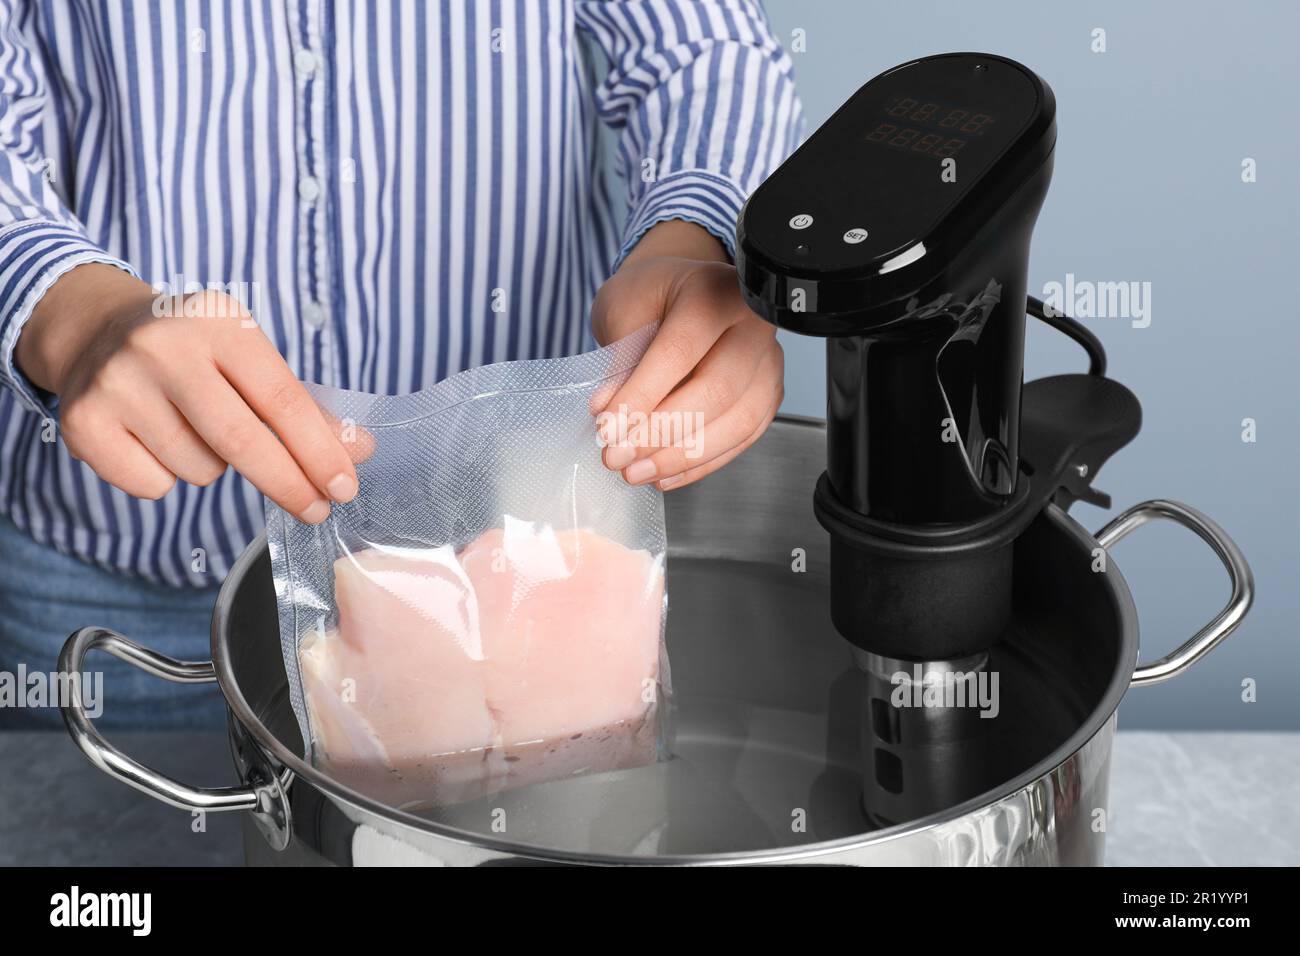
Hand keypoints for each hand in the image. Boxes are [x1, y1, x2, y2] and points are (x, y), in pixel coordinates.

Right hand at [15, 264, 360, 522]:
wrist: (99, 329)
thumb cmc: (197, 354)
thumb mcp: (251, 360)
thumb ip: (305, 409)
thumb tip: (358, 452)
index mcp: (219, 322)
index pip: (282, 400)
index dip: (318, 451)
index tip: (343, 487)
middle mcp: (163, 346)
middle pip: (241, 440)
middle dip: (288, 484)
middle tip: (316, 510)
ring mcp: (118, 382)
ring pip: (198, 469)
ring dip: (214, 469)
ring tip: (195, 431)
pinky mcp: (83, 421)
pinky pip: (152, 485)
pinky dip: (166, 478)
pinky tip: (155, 440)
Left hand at [591, 221, 782, 490]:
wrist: (679, 292)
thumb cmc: (651, 295)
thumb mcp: (622, 309)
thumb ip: (621, 361)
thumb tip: (614, 419)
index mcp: (714, 290)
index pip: (680, 351)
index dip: (642, 396)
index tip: (608, 429)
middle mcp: (753, 323)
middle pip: (717, 390)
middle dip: (662, 433)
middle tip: (617, 456)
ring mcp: (767, 360)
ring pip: (737, 421)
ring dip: (682, 456)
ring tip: (636, 472)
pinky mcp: (768, 392)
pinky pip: (742, 437)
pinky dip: (701, 462)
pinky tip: (664, 472)